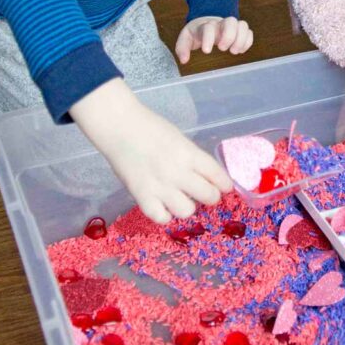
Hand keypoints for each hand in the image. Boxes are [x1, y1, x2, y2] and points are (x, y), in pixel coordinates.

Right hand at [70, 79, 232, 223]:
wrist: (119, 127)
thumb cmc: (151, 129)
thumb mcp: (179, 139)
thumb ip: (194, 159)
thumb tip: (209, 178)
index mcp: (188, 153)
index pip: (217, 174)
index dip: (224, 184)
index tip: (225, 187)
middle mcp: (177, 171)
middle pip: (208, 196)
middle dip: (210, 196)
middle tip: (204, 193)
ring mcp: (159, 186)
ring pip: (187, 211)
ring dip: (187, 206)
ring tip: (180, 199)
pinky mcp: (141, 196)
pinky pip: (161, 217)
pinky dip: (165, 214)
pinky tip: (163, 205)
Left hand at [176, 15, 252, 64]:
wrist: (206, 22)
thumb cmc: (196, 33)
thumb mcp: (186, 38)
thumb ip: (182, 48)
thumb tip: (184, 60)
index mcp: (206, 25)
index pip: (208, 27)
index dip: (209, 39)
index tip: (207, 51)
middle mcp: (220, 24)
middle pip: (230, 21)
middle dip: (229, 36)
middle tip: (223, 49)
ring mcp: (232, 27)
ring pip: (242, 25)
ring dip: (241, 38)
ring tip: (234, 51)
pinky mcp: (239, 31)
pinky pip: (248, 32)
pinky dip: (247, 41)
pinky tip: (241, 50)